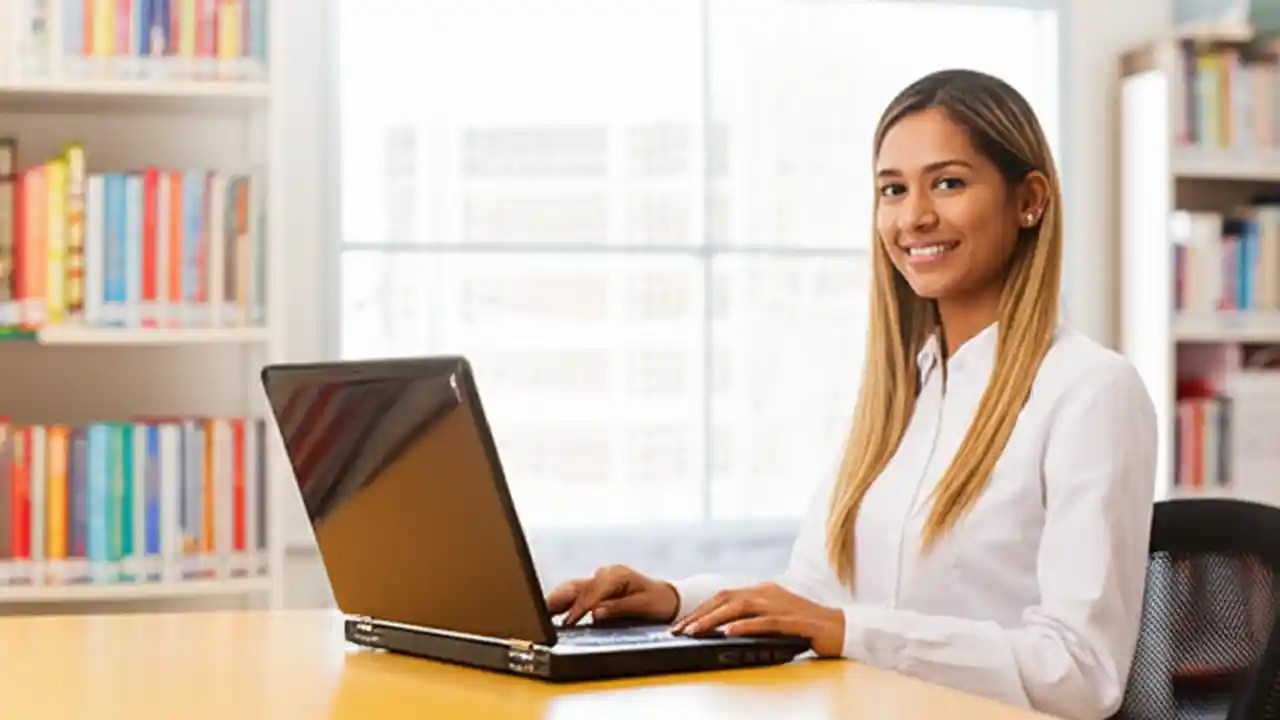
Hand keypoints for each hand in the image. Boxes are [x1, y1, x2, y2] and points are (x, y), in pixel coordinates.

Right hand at [545, 564, 679, 626]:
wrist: (666, 597)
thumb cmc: (657, 601)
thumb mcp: (642, 606)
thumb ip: (618, 608)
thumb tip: (595, 614)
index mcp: (615, 575)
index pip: (590, 593)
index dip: (578, 608)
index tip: (568, 622)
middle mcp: (603, 574)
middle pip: (573, 586)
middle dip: (555, 600)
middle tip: (537, 615)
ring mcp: (597, 580)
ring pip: (569, 589)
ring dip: (553, 601)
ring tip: (536, 615)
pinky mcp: (594, 588)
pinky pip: (573, 594)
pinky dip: (560, 603)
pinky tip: (548, 613)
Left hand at [671, 582, 844, 656]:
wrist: (838, 627)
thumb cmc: (803, 625)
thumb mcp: (772, 616)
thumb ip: (751, 616)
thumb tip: (723, 626)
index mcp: (762, 590)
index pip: (724, 596)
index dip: (701, 609)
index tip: (682, 623)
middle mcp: (768, 592)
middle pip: (726, 598)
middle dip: (700, 614)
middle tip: (680, 629)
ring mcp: (780, 604)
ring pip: (739, 608)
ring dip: (714, 619)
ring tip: (695, 631)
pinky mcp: (791, 620)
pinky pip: (764, 622)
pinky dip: (744, 626)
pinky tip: (729, 632)